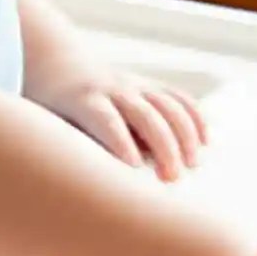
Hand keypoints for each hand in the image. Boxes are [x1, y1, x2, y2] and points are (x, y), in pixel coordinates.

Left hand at [30, 66, 208, 181]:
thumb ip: (71, 152)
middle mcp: (112, 89)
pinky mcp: (149, 86)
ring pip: (168, 104)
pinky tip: (206, 143)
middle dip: (162, 145)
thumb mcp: (50, 128)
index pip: (106, 119)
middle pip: (144, 113)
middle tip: (171, 179)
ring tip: (193, 165)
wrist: (59, 66)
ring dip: (185, 135)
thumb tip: (92, 189)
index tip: (134, 168)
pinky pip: (179, 98)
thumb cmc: (51, 111)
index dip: (120, 141)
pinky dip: (195, 118)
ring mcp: (134, 85)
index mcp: (84, 100)